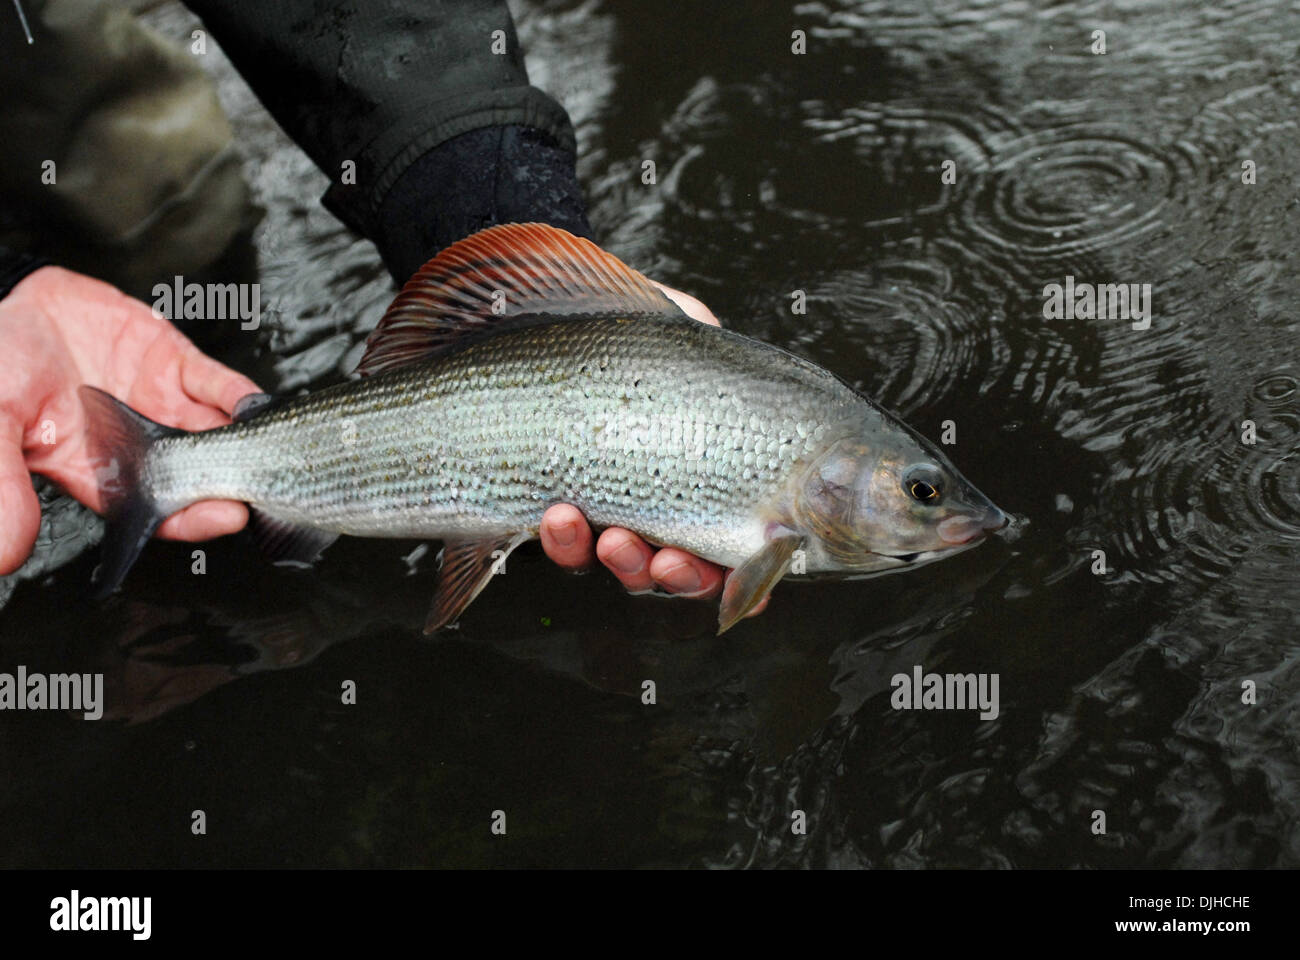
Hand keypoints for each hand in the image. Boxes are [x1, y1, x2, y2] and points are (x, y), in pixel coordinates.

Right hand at [0, 266, 260, 574]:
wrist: (9, 304)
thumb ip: (3, 486)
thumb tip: (4, 553)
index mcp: (100, 472)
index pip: (159, 509)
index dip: (194, 518)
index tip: (226, 518)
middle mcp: (142, 445)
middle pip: (203, 475)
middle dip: (236, 481)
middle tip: (261, 486)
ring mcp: (161, 404)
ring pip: (218, 431)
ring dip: (247, 441)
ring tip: (268, 448)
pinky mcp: (173, 363)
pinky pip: (215, 383)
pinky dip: (238, 394)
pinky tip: (254, 404)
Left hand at [538, 281, 769, 619]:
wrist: (560, 314)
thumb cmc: (635, 326)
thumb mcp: (692, 334)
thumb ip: (723, 362)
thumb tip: (753, 395)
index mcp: (712, 474)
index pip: (744, 548)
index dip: (750, 576)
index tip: (743, 577)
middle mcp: (668, 503)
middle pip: (688, 572)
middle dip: (682, 576)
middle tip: (668, 561)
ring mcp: (612, 511)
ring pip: (626, 567)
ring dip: (625, 564)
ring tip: (611, 538)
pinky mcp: (558, 508)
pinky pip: (565, 547)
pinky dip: (565, 542)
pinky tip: (559, 514)